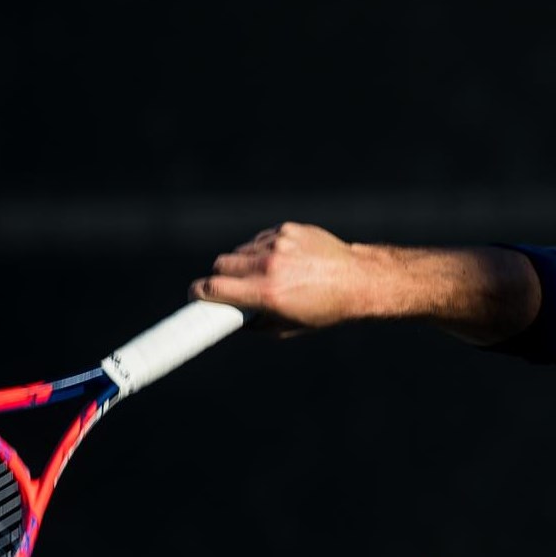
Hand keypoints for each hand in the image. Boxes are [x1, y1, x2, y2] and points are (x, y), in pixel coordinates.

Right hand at [190, 221, 374, 336]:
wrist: (359, 280)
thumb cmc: (326, 309)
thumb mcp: (289, 327)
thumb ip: (255, 325)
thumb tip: (233, 320)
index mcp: (268, 294)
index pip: (214, 288)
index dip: (199, 293)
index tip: (196, 296)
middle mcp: (270, 266)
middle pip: (221, 265)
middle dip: (222, 278)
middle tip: (233, 287)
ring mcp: (278, 244)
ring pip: (240, 251)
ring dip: (244, 263)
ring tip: (266, 275)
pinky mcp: (287, 229)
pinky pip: (259, 239)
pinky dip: (262, 250)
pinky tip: (282, 260)